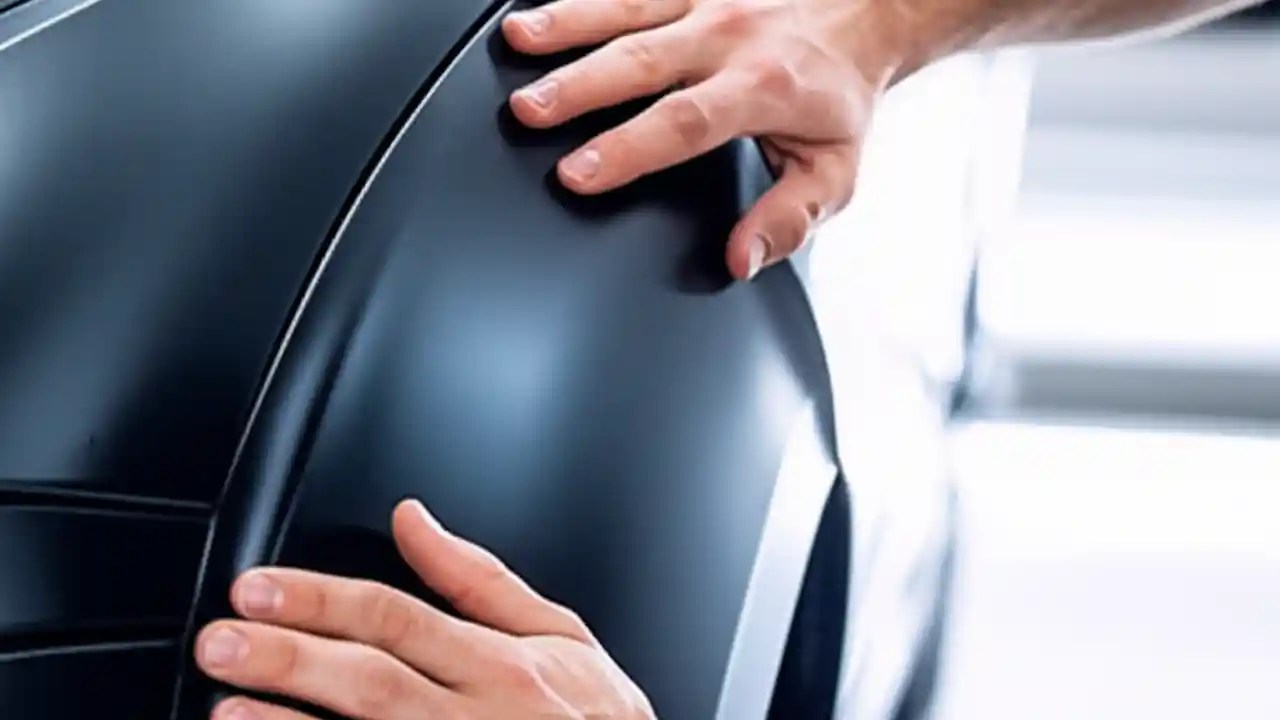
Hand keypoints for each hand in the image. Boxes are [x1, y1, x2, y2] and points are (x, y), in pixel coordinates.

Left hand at [195, 500, 654, 719]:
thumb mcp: (561, 635)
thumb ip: (480, 580)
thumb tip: (414, 519)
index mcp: (500, 663)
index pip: (396, 620)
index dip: (321, 601)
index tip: (258, 588)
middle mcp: (474, 716)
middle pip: (370, 681)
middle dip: (290, 658)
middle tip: (221, 640)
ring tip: (226, 709)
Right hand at [502, 0, 904, 279]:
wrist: (866, 14)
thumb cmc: (837, 98)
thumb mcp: (834, 171)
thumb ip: (789, 218)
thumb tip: (743, 259)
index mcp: (761, 89)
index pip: (684, 123)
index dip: (627, 148)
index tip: (578, 172)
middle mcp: (728, 37)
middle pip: (642, 60)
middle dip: (579, 85)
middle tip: (527, 109)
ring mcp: (705, 1)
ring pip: (627, 10)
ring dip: (568, 24)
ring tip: (517, 39)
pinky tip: (540, 5)